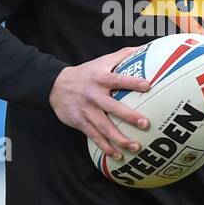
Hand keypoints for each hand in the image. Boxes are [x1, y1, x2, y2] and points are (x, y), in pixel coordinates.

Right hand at [48, 46, 152, 160]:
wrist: (55, 85)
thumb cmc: (85, 73)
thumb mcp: (101, 61)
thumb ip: (122, 55)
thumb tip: (144, 48)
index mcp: (100, 78)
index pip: (118, 79)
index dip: (132, 82)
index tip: (148, 86)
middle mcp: (94, 95)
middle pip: (112, 107)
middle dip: (128, 116)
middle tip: (145, 123)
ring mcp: (86, 110)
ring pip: (104, 126)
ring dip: (119, 138)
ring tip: (135, 147)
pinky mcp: (80, 122)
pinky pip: (94, 136)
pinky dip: (105, 147)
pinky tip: (117, 156)